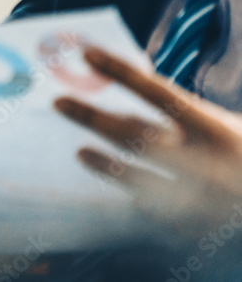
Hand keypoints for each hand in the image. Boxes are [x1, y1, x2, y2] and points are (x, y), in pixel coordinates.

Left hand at [55, 47, 241, 238]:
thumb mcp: (225, 127)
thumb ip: (184, 111)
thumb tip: (131, 79)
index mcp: (214, 129)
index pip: (159, 93)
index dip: (122, 72)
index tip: (86, 53)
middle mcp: (206, 163)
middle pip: (136, 136)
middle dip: (93, 118)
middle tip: (59, 102)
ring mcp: (198, 201)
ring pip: (137, 180)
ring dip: (105, 166)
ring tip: (80, 153)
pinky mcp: (191, 231)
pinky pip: (147, 215)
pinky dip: (128, 202)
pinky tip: (113, 196)